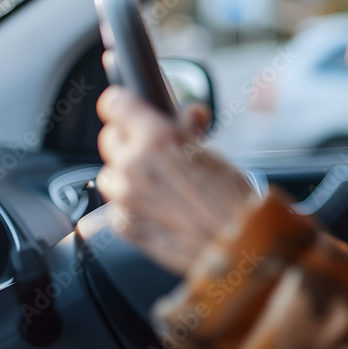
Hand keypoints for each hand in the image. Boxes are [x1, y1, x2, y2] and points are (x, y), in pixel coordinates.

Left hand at [96, 85, 257, 274]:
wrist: (237, 245)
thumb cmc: (233, 200)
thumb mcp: (214, 152)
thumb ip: (188, 131)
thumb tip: (186, 117)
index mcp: (156, 139)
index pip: (115, 103)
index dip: (124, 104)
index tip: (129, 108)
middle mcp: (133, 165)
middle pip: (110, 138)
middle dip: (131, 140)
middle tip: (158, 151)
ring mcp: (125, 198)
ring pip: (111, 173)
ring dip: (129, 174)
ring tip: (161, 184)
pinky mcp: (124, 225)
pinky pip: (118, 206)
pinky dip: (134, 204)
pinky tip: (161, 208)